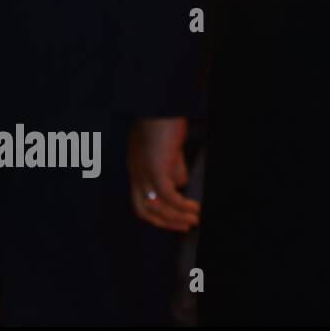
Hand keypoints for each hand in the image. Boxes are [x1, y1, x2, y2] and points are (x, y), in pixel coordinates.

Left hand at [127, 117, 199, 232]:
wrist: (159, 104)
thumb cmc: (166, 120)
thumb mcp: (169, 147)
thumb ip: (173, 165)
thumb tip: (180, 184)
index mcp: (136, 167)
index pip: (140, 200)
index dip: (158, 214)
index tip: (177, 219)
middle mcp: (135, 173)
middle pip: (143, 210)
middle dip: (165, 222)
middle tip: (186, 226)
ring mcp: (143, 172)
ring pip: (155, 206)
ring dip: (175, 217)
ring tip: (194, 219)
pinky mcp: (155, 169)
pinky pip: (167, 196)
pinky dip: (180, 206)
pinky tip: (193, 207)